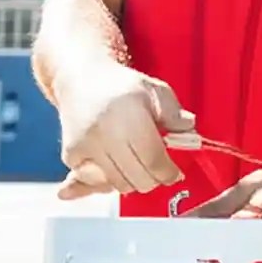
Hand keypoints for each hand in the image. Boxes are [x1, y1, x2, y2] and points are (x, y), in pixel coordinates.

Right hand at [53, 62, 192, 199]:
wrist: (80, 78)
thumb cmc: (120, 86)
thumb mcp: (155, 90)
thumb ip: (175, 114)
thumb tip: (191, 132)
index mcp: (130, 117)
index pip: (154, 161)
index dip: (168, 173)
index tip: (174, 174)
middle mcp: (104, 134)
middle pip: (137, 179)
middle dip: (153, 179)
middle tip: (156, 169)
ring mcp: (85, 147)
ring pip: (118, 184)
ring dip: (132, 180)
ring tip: (136, 163)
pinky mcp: (70, 155)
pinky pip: (95, 181)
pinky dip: (108, 179)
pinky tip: (115, 163)